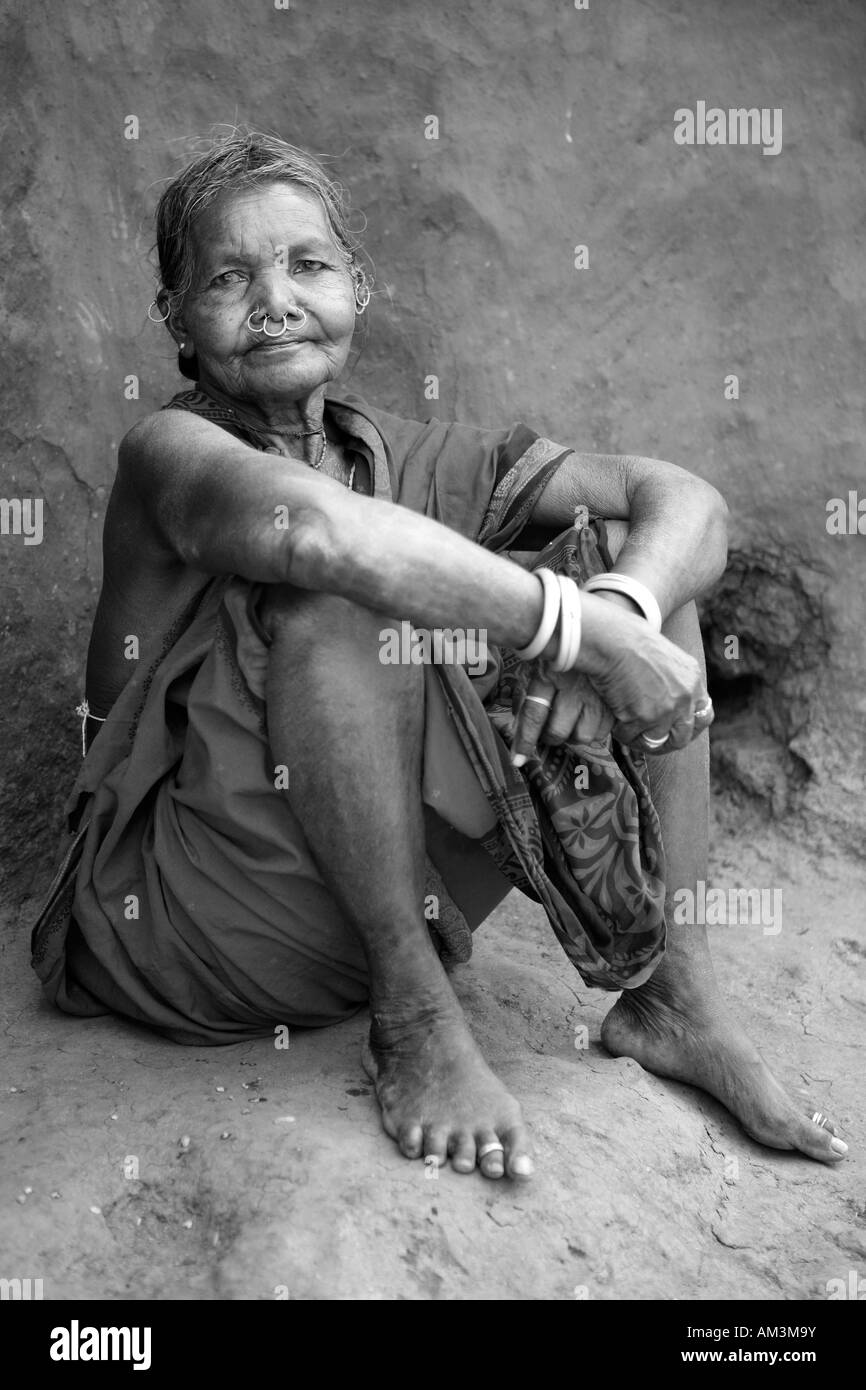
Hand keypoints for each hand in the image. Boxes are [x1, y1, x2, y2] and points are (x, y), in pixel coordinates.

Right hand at [511, 599, 712, 763]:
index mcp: (693, 679)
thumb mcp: (665, 656)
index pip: (703, 715)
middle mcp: (685, 696)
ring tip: (625, 727)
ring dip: (639, 737)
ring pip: (655, 740)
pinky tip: (613, 720)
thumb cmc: (628, 640)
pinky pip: (630, 736)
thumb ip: (674, 679)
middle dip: (664, 742)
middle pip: (683, 736)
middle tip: (647, 739)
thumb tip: (668, 699)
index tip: (674, 730)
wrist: (612, 639)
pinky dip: (620, 732)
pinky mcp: (643, 717)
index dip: (688, 727)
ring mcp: (666, 709)